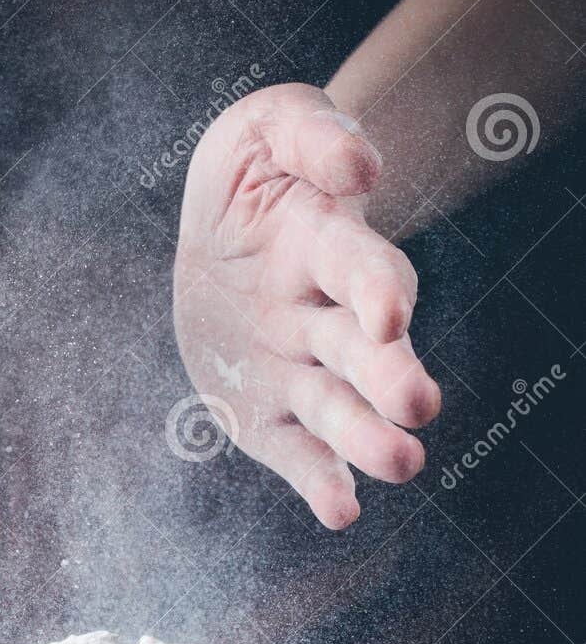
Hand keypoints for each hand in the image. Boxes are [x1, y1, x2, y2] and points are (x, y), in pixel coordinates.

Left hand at [173, 82, 439, 528]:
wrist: (226, 226)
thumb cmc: (259, 170)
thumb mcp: (271, 129)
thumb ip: (314, 137)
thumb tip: (360, 167)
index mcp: (327, 244)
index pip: (358, 268)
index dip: (374, 289)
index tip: (391, 315)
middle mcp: (324, 316)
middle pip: (361, 351)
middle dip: (389, 378)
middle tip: (418, 407)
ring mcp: (300, 369)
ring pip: (337, 409)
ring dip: (367, 438)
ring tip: (402, 463)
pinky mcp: (268, 413)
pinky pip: (296, 451)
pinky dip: (320, 482)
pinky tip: (342, 513)